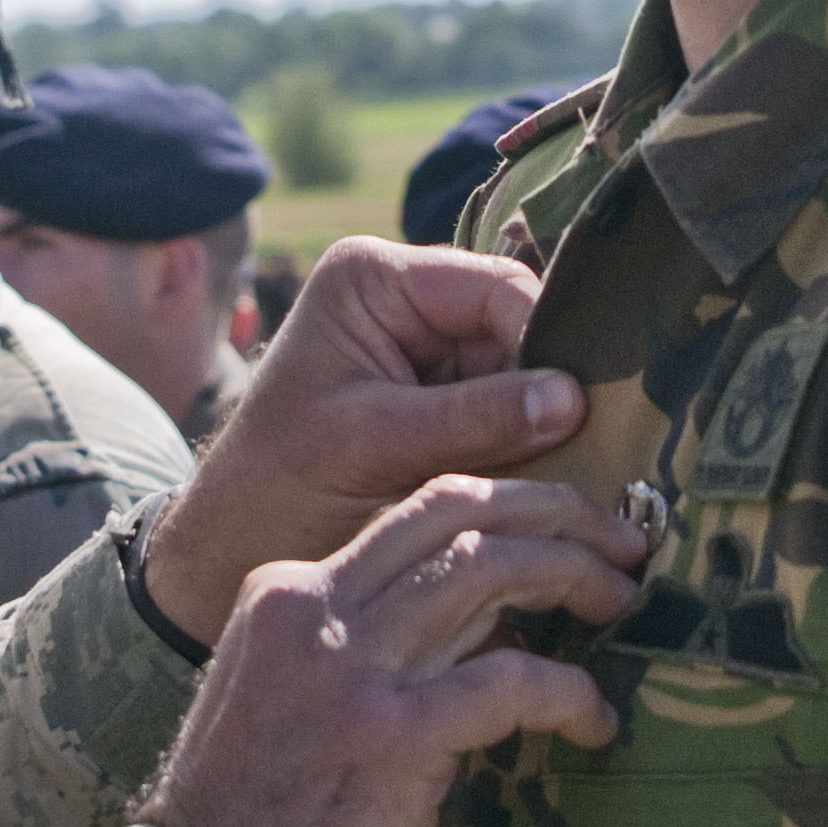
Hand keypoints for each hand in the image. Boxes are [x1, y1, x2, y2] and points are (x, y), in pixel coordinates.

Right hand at [139, 475, 645, 826]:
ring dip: (573, 575)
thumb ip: (365, 656)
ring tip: (620, 604)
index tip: (561, 532)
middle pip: (455, 509)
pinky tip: (594, 722)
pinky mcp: (390, 736)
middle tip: (618, 540)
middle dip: (553, 510)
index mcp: (285, 593)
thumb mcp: (286, 704)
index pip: (412, 514)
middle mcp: (314, 607)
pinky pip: (510, 682)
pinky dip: (569, 693)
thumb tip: (478, 638)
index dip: (501, 513)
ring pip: (487, 567)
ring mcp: (351, 667)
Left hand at [143, 238, 582, 643]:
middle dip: (552, 387)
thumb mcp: (372, 445)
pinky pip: (511, 411)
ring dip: (547, 426)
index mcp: (373, 277)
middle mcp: (405, 298)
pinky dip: (529, 449)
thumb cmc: (279, 487)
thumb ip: (471, 417)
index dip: (546, 341)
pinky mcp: (441, 399)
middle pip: (519, 327)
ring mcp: (426, 348)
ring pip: (525, 373)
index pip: (494, 287)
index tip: (584, 409)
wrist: (232, 548)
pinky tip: (547, 483)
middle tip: (595, 451)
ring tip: (577, 475)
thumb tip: (571, 399)